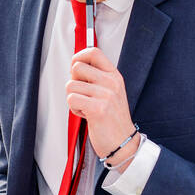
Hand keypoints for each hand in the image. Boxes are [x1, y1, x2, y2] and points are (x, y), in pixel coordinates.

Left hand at [66, 48, 139, 168]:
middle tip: (82, 95)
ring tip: (86, 107)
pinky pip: (71, 99)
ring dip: (73, 99)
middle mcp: (111, 82)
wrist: (123, 143)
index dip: (78, 56)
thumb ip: (97, 78)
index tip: (75, 68)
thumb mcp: (111, 92)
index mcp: (114, 76)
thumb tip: (75, 66)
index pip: (93, 52)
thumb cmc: (113, 120)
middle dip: (73, 81)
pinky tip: (86, 115)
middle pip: (77, 67)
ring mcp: (105, 95)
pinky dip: (74, 109)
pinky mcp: (97, 108)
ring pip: (70, 85)